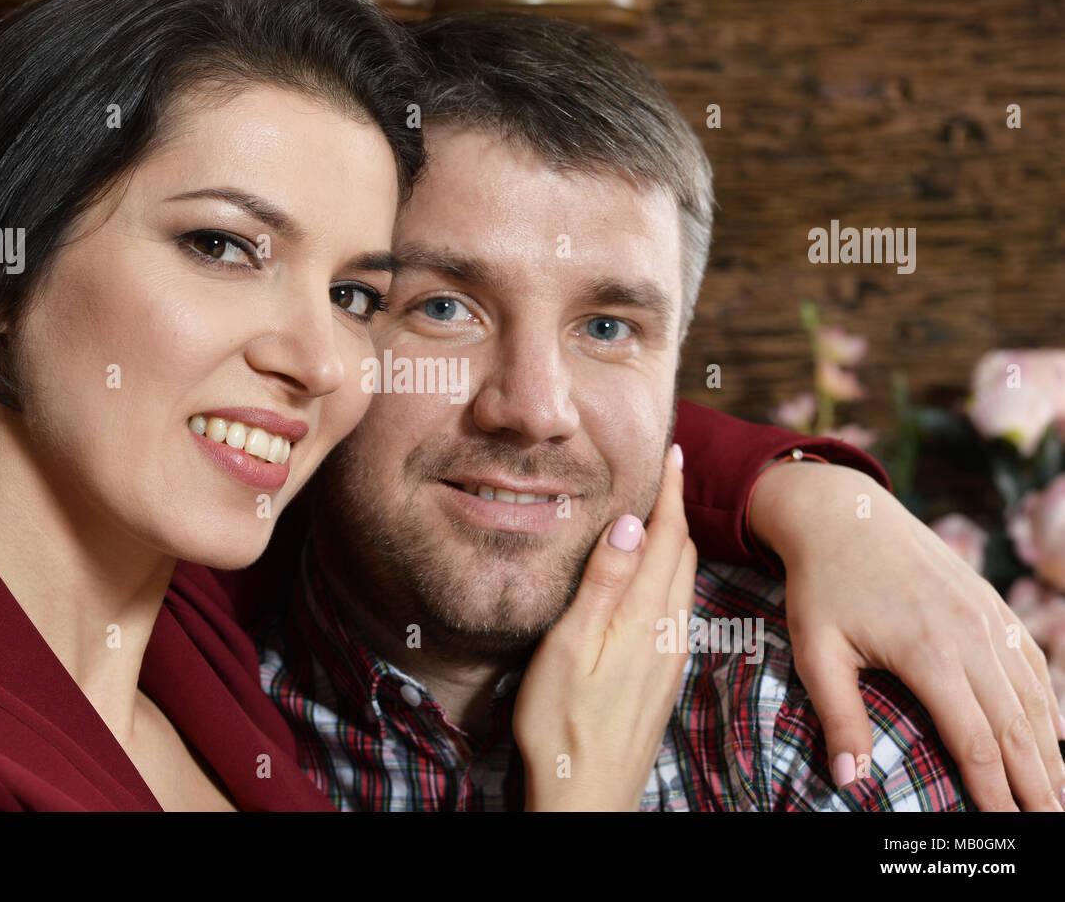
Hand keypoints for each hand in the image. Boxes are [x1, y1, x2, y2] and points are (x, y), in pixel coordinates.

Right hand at [514, 446, 696, 810]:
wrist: (589, 797)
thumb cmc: (563, 723)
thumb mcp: (571, 648)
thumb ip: (603, 585)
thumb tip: (632, 524)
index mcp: (643, 618)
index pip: (668, 538)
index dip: (671, 491)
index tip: (672, 450)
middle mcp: (667, 632)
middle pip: (684, 554)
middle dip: (679, 506)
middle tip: (669, 467)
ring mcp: (669, 656)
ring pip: (684, 580)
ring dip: (679, 538)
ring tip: (664, 509)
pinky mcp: (662, 675)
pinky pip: (678, 606)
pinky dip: (672, 572)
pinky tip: (655, 574)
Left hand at [751, 460, 1064, 811]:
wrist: (843, 512)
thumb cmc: (821, 585)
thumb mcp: (815, 650)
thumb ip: (838, 716)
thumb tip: (850, 782)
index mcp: (930, 653)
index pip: (977, 743)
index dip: (996, 793)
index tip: (1006, 829)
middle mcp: (973, 636)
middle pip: (1018, 728)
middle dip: (1038, 784)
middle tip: (1049, 825)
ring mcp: (990, 616)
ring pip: (1035, 697)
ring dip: (1050, 750)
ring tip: (1055, 795)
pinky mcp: (993, 603)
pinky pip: (1033, 662)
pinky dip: (1049, 704)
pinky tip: (1055, 734)